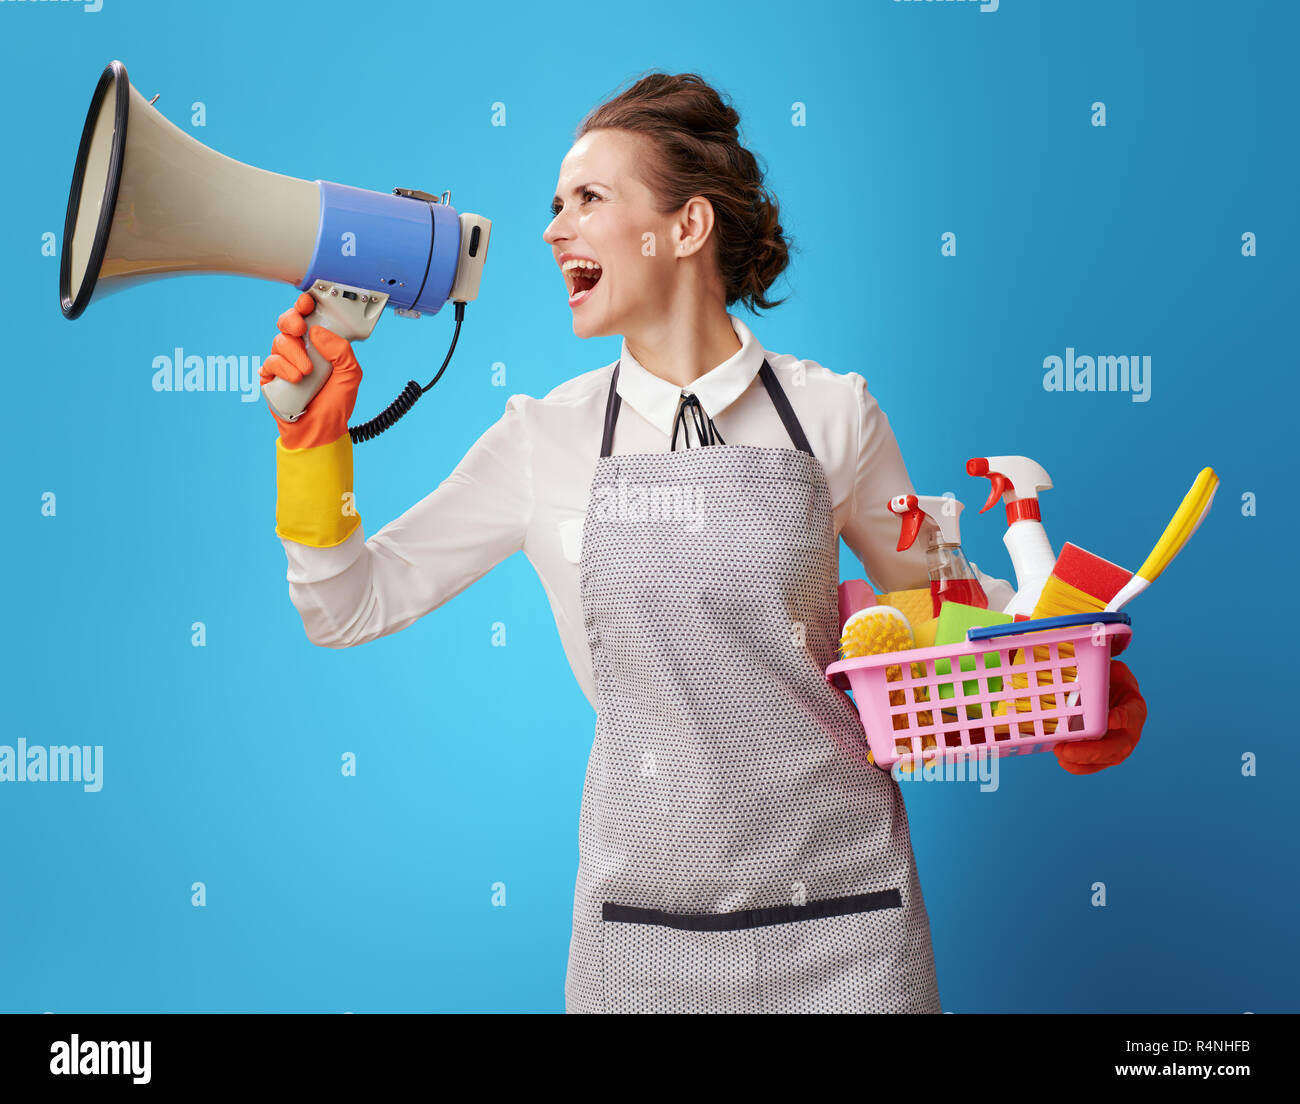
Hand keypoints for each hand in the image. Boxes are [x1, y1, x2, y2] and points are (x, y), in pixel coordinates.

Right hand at [259, 291, 362, 448]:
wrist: (320, 432)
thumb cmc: (335, 404)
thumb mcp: (350, 375)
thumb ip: (342, 351)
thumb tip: (319, 332)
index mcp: (319, 346)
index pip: (309, 318)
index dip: (304, 306)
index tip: (307, 302)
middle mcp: (300, 351)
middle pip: (287, 322)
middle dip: (292, 320)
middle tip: (301, 328)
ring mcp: (284, 363)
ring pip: (279, 341)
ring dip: (294, 353)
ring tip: (307, 372)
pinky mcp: (270, 377)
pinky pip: (270, 362)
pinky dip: (283, 368)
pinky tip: (296, 379)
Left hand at [1054, 660, 1145, 773]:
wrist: (1114, 698)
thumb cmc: (1114, 685)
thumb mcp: (1116, 672)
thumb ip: (1110, 671)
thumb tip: (1102, 668)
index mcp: (1134, 709)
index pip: (1130, 715)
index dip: (1121, 718)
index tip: (1109, 720)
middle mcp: (1130, 732)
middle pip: (1116, 746)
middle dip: (1091, 750)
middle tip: (1067, 749)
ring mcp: (1118, 747)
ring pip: (1104, 759)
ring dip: (1081, 760)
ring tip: (1060, 754)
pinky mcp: (1105, 756)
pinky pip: (1094, 766)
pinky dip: (1078, 766)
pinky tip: (1063, 762)